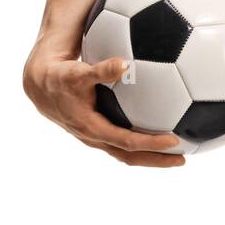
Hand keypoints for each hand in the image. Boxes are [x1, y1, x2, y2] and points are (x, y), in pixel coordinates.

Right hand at [23, 52, 184, 166]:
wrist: (42, 86)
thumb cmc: (61, 78)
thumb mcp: (78, 73)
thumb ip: (101, 70)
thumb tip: (125, 64)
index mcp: (92, 128)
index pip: (127, 142)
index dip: (151, 144)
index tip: (174, 141)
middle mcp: (96, 137)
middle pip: (130, 156)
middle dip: (156, 160)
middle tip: (183, 159)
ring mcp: (97, 136)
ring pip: (127, 152)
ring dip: (151, 154)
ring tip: (177, 151)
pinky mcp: (99, 130)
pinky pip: (123, 140)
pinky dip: (142, 140)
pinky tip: (161, 127)